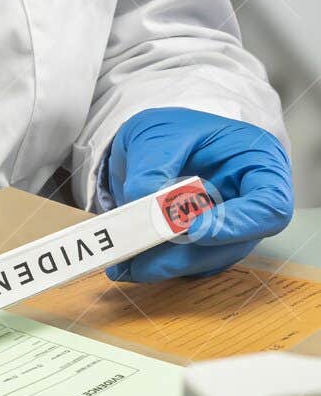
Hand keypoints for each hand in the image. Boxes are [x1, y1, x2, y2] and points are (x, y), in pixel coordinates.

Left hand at [105, 107, 292, 281]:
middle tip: (141, 260)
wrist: (158, 142)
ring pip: (208, 260)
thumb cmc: (173, 129)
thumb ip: (152, 166)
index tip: (194, 229)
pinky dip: (158, 265)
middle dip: (186, 255)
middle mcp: (251, 203)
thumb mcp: (158, 133)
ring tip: (125, 263)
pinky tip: (128, 263)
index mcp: (259, 164)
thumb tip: (142, 203)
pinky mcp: (208, 246)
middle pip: (235, 244)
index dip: (237, 225)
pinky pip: (188, 264)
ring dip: (166, 265)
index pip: (269, 207)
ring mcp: (233, 229)